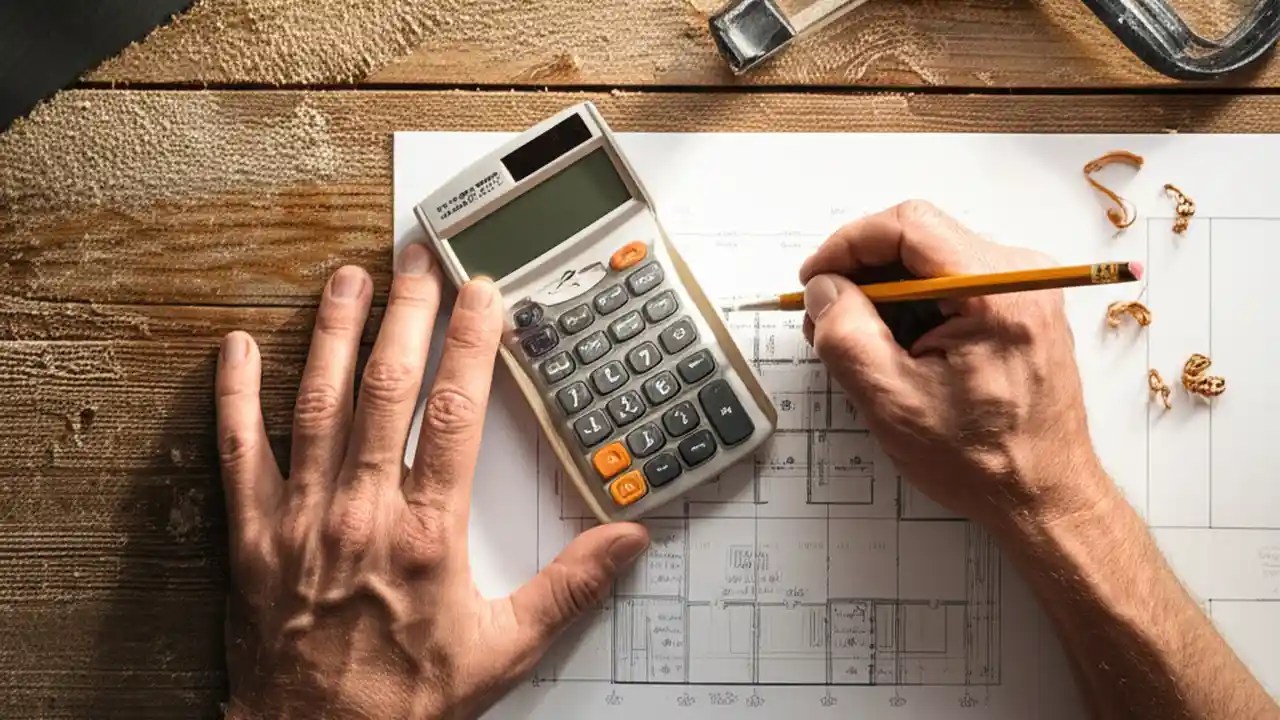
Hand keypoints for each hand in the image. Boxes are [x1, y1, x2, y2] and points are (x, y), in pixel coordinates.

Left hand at [214, 247, 649, 719]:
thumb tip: (627, 541)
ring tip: (346, 280)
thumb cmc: (404, 699)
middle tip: (416, 262)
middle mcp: (362, 510)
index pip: (454, 412)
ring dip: (331, 333)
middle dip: (406, 314)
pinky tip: (235, 349)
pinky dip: (234, 395)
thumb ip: (569, 586)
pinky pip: (238, 451)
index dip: (470, 341)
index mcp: (427, 532)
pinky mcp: (254, 534)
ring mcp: (302, 515)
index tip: (481, 295)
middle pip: (386, 388)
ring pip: (315, 402)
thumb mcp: (504, 648)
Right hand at [800, 201, 1107, 530]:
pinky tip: (897, 348)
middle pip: (919, 238)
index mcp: (997, 293)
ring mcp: (1025, 289)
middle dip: (862, 272)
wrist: (1044, 496)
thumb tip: (823, 289)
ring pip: (931, 261)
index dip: (848, 244)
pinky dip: (914, 307)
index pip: (909, 226)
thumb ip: (847, 336)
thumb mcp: (895, 403)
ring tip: (859, 343)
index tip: (814, 278)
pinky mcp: (1020, 306)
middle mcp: (1021, 277)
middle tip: (825, 317)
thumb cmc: (984, 460)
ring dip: (886, 293)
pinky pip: (952, 283)